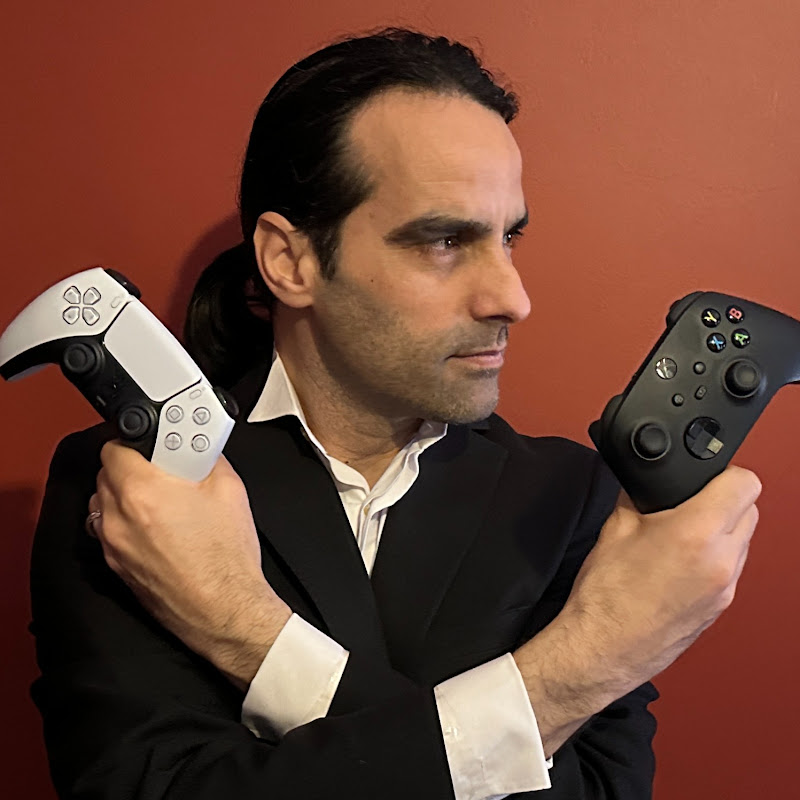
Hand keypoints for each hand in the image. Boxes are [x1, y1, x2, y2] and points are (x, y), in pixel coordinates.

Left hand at [88, 440, 291, 688]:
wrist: (224, 610)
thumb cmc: (226, 559)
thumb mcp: (230, 489)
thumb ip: (206, 457)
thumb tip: (196, 445)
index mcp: (142, 491)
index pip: (114, 446)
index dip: (135, 440)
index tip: (151, 442)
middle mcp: (117, 518)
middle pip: (106, 473)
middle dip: (132, 466)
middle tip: (163, 468)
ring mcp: (112, 545)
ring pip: (104, 503)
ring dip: (125, 494)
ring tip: (161, 498)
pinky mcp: (115, 566)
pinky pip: (108, 530)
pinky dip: (126, 522)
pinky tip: (157, 527)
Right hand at [515, 464, 760, 753]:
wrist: (603, 648)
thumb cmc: (605, 597)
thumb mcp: (615, 528)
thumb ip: (639, 497)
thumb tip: (649, 482)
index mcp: (695, 533)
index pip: (744, 483)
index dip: (725, 472)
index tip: (707, 475)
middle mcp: (721, 560)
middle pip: (751, 509)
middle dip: (725, 498)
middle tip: (691, 500)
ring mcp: (726, 587)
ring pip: (744, 540)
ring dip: (722, 528)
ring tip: (681, 532)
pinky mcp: (721, 606)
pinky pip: (732, 567)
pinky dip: (714, 555)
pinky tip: (680, 559)